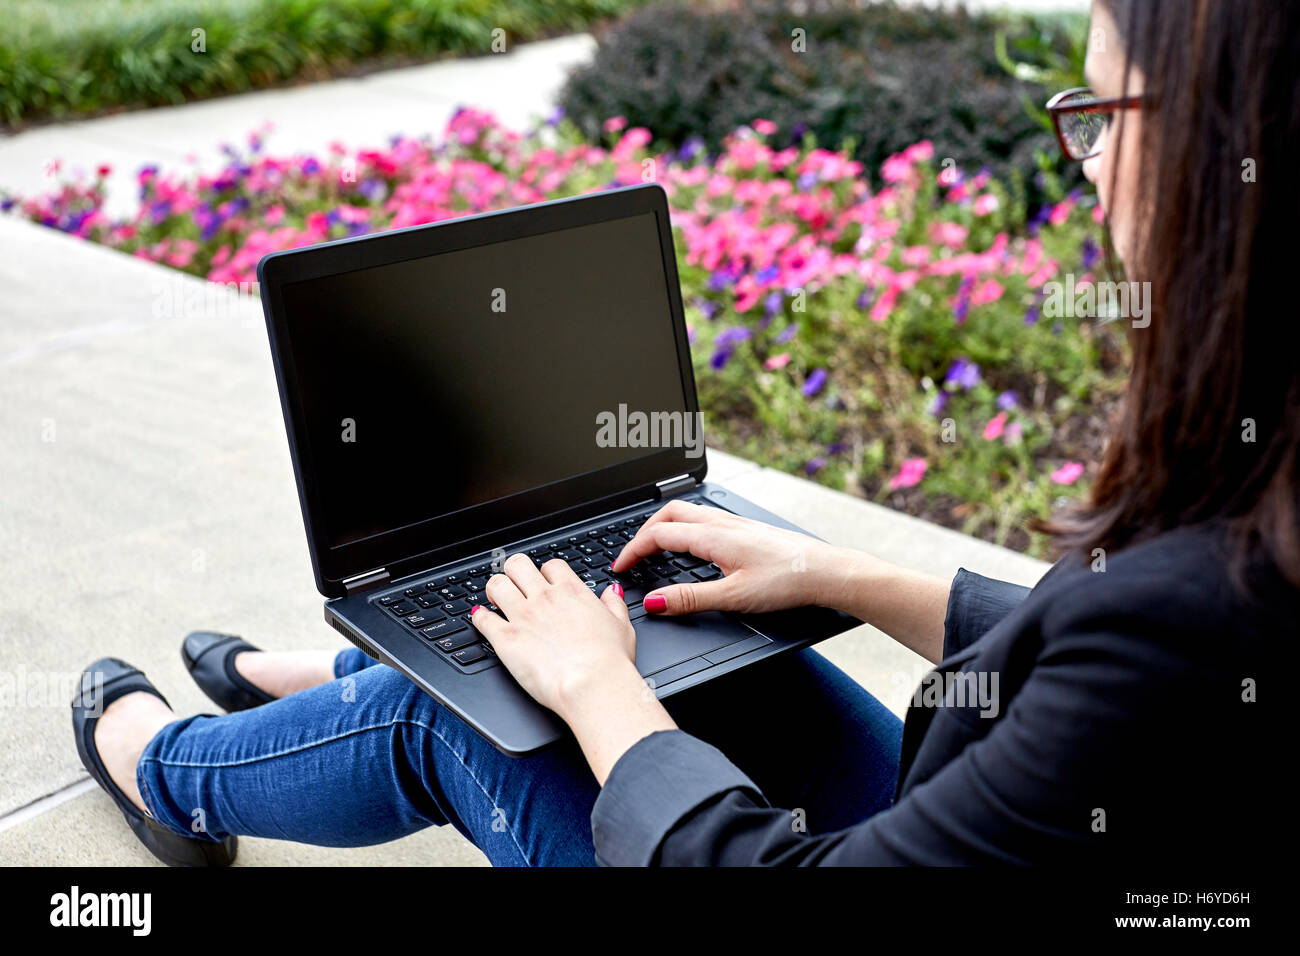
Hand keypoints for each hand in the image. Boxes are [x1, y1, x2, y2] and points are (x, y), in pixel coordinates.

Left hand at [472, 553, 639, 718]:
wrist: (591, 684)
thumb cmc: (609, 661)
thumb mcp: (622, 627)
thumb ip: (614, 604)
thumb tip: (611, 592)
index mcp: (572, 592)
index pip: (551, 565)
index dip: (546, 573)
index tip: (544, 582)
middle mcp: (544, 598)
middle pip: (518, 565)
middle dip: (514, 573)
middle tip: (515, 585)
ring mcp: (522, 616)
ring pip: (496, 585)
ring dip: (495, 590)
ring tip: (496, 598)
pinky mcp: (506, 639)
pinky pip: (482, 618)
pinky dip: (480, 617)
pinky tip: (482, 619)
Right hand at [611, 499, 842, 615]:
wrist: (825, 571)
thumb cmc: (788, 581)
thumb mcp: (733, 597)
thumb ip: (689, 599)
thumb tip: (653, 601)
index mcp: (713, 536)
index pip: (658, 535)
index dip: (633, 551)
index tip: (620, 568)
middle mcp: (721, 523)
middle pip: (668, 513)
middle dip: (643, 531)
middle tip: (631, 555)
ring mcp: (735, 523)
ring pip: (687, 513)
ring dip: (663, 526)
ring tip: (652, 548)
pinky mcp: (746, 529)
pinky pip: (703, 519)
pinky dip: (683, 528)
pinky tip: (690, 546)